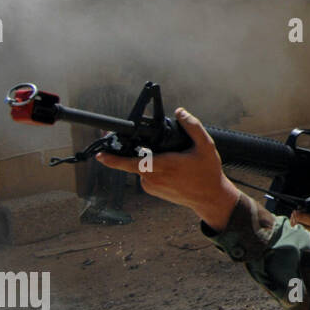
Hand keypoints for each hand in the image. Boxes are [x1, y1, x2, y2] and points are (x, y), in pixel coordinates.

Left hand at [96, 107, 239, 230]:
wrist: (210, 198)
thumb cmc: (208, 172)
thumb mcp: (206, 146)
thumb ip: (193, 126)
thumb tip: (179, 112)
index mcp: (163, 165)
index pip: (132, 162)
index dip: (113, 159)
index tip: (100, 154)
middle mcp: (153, 177)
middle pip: (135, 159)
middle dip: (139, 149)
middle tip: (156, 146)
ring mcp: (151, 186)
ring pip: (141, 165)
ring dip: (149, 159)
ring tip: (173, 161)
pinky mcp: (151, 190)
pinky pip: (145, 174)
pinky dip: (153, 168)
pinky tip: (170, 170)